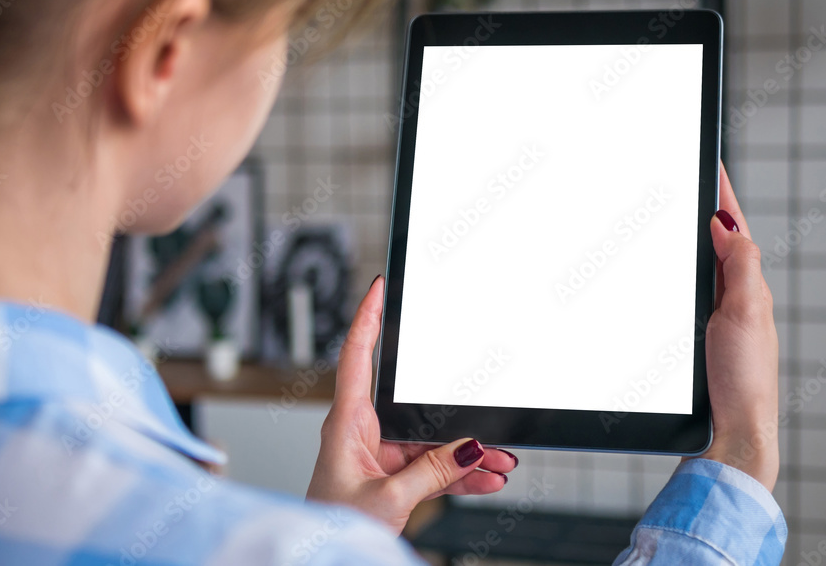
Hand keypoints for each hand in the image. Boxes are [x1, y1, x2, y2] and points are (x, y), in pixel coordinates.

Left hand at [306, 276, 517, 534]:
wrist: (323, 556)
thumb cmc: (333, 523)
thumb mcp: (388, 498)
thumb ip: (432, 471)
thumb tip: (470, 447)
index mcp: (346, 423)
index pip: (356, 356)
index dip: (367, 317)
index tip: (380, 286)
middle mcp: (362, 432)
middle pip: (415, 406)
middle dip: (456, 414)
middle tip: (491, 422)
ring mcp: (379, 454)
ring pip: (431, 441)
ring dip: (467, 452)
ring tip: (501, 460)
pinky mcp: (391, 477)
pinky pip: (432, 467)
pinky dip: (460, 475)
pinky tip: (488, 479)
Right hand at [693, 161, 779, 490]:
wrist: (729, 432)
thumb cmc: (744, 382)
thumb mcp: (746, 315)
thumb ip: (740, 267)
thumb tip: (728, 225)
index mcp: (748, 286)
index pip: (733, 227)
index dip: (721, 194)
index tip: (710, 163)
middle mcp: (733, 297)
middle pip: (715, 241)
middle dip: (701, 208)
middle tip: (686, 177)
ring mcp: (714, 316)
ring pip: (697, 266)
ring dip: (685, 239)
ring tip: (674, 211)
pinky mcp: (695, 335)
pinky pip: (683, 292)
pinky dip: (673, 273)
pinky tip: (659, 272)